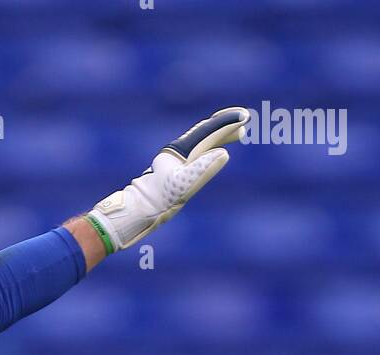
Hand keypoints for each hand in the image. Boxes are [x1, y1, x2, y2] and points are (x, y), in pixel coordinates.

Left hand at [84, 107, 250, 252]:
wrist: (135, 211)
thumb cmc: (156, 201)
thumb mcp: (181, 186)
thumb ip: (202, 170)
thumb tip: (223, 153)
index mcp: (181, 152)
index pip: (208, 132)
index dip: (227, 124)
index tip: (244, 118)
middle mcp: (178, 153)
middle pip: (205, 134)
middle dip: (225, 126)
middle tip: (245, 121)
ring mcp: (175, 161)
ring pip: (200, 142)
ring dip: (218, 136)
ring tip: (235, 134)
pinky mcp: (173, 171)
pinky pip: (195, 154)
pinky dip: (207, 149)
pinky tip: (211, 153)